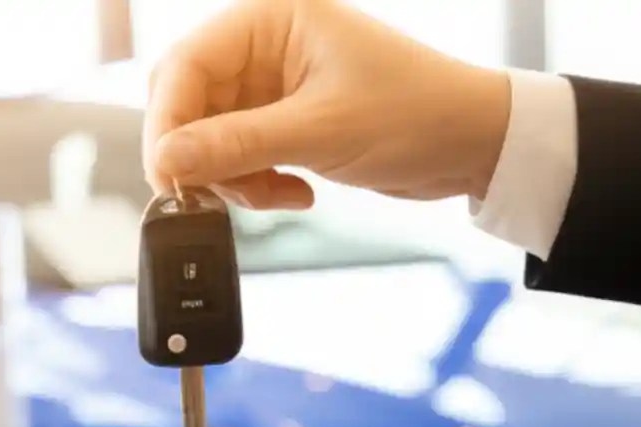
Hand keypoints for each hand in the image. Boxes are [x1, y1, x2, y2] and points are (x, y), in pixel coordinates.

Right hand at [144, 0, 510, 206]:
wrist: (474, 144)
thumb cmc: (418, 113)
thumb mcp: (320, 131)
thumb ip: (236, 145)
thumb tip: (166, 160)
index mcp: (271, 18)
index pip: (186, 64)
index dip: (167, 122)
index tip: (168, 174)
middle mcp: (265, 45)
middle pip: (187, 101)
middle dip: (196, 154)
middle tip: (205, 194)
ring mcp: (271, 85)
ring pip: (208, 136)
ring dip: (230, 176)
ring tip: (274, 194)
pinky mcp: (282, 121)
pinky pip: (238, 156)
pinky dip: (254, 183)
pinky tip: (294, 193)